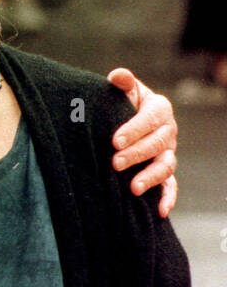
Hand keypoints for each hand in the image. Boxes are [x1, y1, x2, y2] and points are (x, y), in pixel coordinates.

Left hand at [107, 68, 176, 217]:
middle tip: (115, 163)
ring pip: (166, 166)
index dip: (133, 130)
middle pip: (157, 144)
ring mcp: (168, 153)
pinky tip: (159, 211)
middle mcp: (168, 131)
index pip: (149, 119)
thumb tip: (117, 76)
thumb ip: (122, 83)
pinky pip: (171, 186)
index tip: (114, 141)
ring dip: (151, 177)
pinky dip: (168, 198)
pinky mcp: (165, 172)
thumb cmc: (123, 104)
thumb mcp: (124, 91)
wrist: (127, 120)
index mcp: (159, 109)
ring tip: (133, 188)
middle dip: (137, 154)